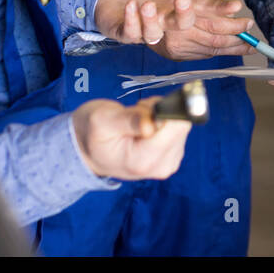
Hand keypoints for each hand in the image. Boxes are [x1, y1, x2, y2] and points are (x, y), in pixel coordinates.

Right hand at [71, 98, 190, 179]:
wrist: (93, 151)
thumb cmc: (94, 134)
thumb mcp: (102, 121)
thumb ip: (129, 120)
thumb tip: (152, 123)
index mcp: (143, 160)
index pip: (177, 127)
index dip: (167, 109)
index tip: (146, 107)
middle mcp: (162, 165)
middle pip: (180, 123)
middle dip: (160, 111)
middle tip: (135, 114)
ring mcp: (170, 161)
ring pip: (180, 122)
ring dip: (160, 114)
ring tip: (136, 121)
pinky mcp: (174, 154)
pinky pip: (178, 126)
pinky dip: (162, 120)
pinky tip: (144, 126)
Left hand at [94, 0, 253, 57]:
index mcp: (177, 2)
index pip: (203, 6)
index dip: (219, 8)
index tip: (236, 6)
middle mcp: (164, 17)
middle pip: (182, 23)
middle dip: (185, 14)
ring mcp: (145, 26)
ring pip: (154, 32)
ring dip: (151, 21)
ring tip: (146, 4)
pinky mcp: (125, 31)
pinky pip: (130, 32)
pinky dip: (131, 21)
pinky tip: (131, 6)